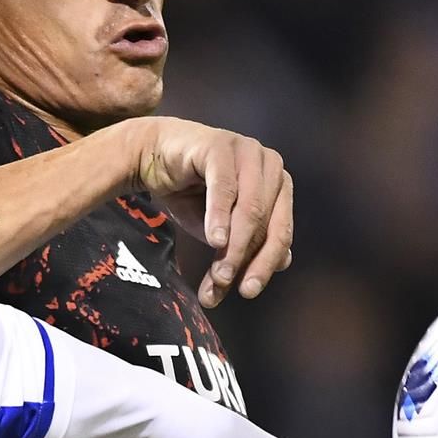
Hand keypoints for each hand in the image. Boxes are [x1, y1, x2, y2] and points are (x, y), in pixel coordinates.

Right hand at [124, 117, 295, 308]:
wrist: (153, 158)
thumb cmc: (191, 194)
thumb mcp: (221, 229)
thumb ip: (247, 245)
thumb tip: (284, 263)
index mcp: (278, 185)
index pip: (280, 231)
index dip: (264, 264)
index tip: (247, 291)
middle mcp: (270, 165)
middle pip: (266, 222)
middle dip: (245, 258)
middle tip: (225, 284)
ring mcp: (248, 151)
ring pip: (250, 208)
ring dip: (234, 245)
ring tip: (219, 272)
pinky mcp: (221, 145)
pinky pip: (225, 188)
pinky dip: (220, 217)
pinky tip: (214, 239)